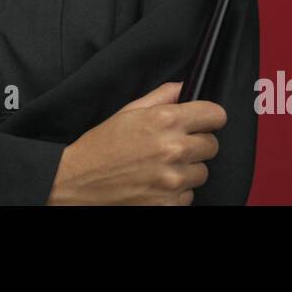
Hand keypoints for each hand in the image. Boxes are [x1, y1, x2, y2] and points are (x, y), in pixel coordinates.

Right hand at [47, 81, 225, 204]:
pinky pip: (188, 196)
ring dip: (186, 170)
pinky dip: (175, 192)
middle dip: (196, 144)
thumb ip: (162, 96)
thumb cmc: (100, 146)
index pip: (215, 115)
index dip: (209, 117)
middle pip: (212, 145)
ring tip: (160, 167)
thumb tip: (184, 87)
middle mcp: (173, 149)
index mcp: (164, 120)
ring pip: (202, 172)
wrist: (77, 181)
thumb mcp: (128, 111)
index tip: (203, 121)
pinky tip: (154, 184)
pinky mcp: (168, 204)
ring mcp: (172, 180)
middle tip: (174, 146)